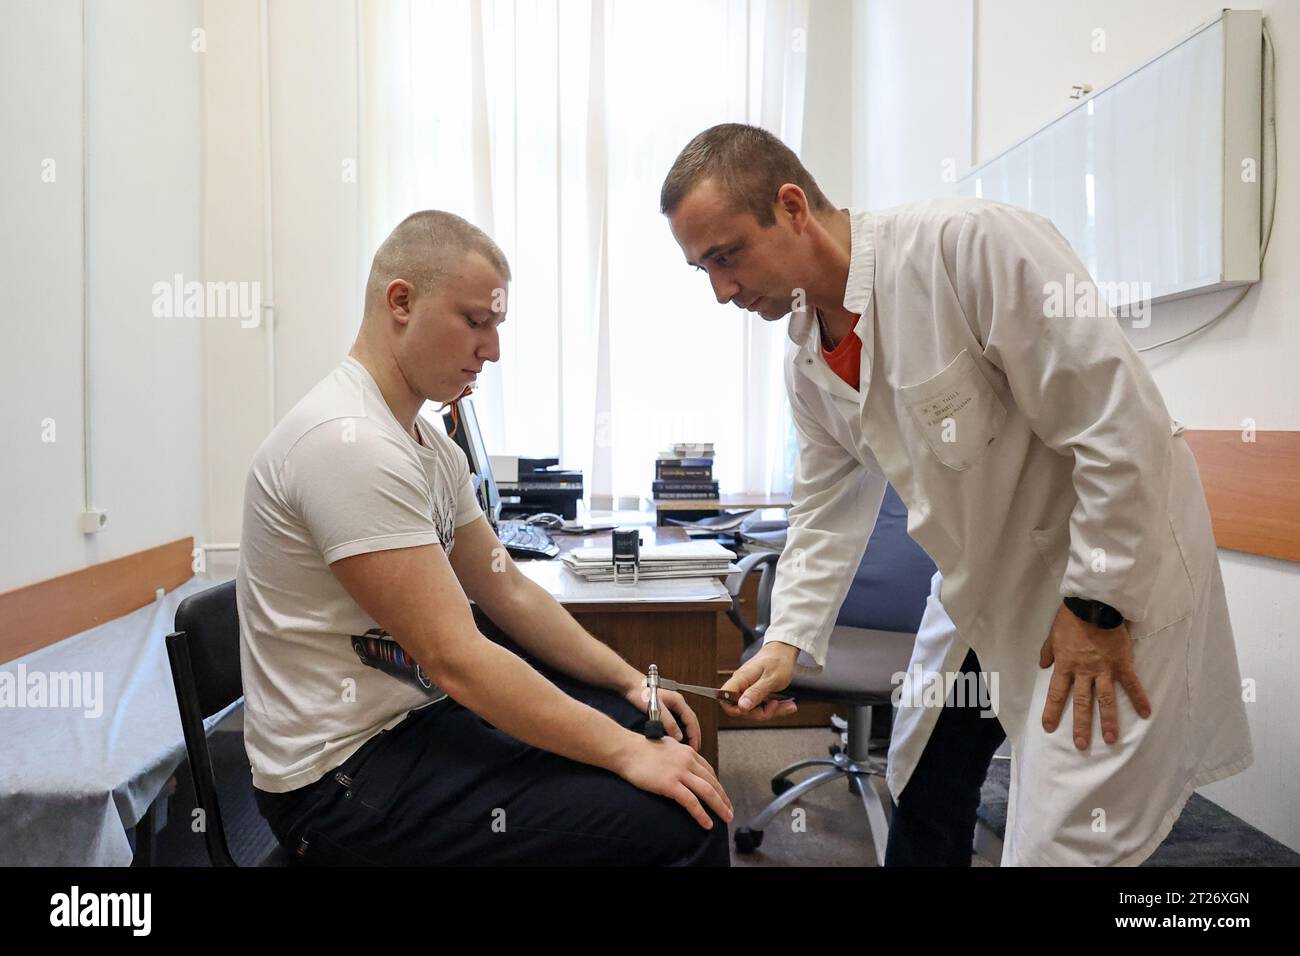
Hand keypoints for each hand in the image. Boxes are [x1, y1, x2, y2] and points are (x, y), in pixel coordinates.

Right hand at [613, 732, 733, 829]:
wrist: (626, 750)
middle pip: (712, 782)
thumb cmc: (642, 749)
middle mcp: (688, 761)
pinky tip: (707, 824)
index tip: (722, 796)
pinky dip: (702, 814)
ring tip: (726, 818)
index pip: (709, 771)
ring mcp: (680, 773)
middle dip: (724, 798)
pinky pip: (691, 802)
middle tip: (730, 810)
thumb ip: (679, 754)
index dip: (718, 786)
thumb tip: (683, 763)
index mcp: (688, 752)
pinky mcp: (670, 784)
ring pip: (707, 792)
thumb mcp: (668, 746)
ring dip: (720, 807)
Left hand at [624, 679, 701, 751]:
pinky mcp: (666, 708)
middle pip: (691, 721)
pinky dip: (681, 730)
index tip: (694, 746)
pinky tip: (677, 737)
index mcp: (678, 701)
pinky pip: (678, 721)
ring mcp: (673, 705)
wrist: (631, 685)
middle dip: (695, 735)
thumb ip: (668, 722)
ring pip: (686, 721)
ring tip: (688, 745)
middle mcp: (678, 702)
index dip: (694, 734)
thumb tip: (679, 736)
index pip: (691, 720)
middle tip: (695, 749)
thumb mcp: (655, 708)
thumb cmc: (642, 693)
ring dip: (689, 733)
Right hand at [718, 641, 798, 719]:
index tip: (756, 709)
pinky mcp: (756, 694)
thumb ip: (755, 693)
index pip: (725, 700)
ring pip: (753, 710)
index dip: (737, 710)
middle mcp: (741, 686)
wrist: (784, 650)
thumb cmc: (778, 660)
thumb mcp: (771, 679)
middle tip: (777, 705)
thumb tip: (741, 706)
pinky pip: (762, 707)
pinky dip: (775, 708)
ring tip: (789, 705)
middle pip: (741, 709)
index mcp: (740, 679)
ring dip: (772, 711)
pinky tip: (788, 705)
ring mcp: (748, 690)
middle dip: (761, 713)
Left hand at [1039, 603, 1151, 749]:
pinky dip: (1140, 698)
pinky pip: (1132, 684)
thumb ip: (1048, 652)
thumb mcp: (1053, 635)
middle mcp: (1084, 671)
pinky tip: (1146, 714)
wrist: (1094, 604)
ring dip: (1109, 720)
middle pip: (1082, 703)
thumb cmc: (1071, 618)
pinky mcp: (1122, 664)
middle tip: (1081, 746)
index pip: (1056, 693)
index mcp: (1066, 665)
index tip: (1049, 728)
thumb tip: (1043, 666)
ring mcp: (1104, 669)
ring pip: (1106, 699)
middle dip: (1081, 726)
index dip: (1052, 711)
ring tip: (1112, 740)